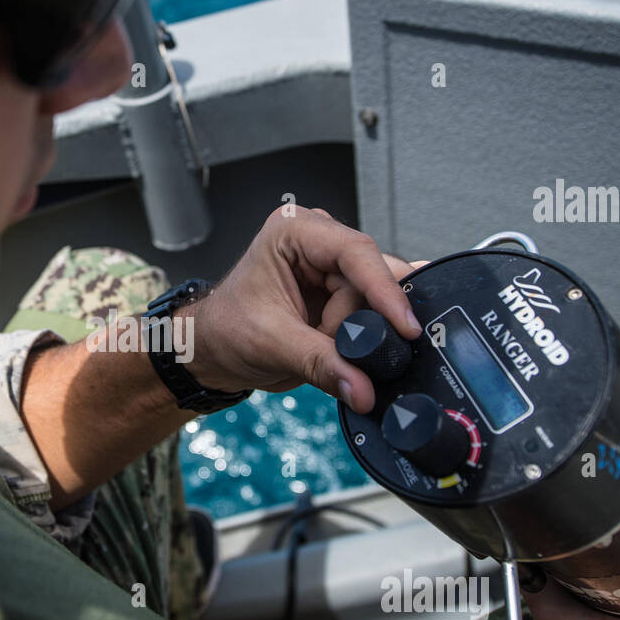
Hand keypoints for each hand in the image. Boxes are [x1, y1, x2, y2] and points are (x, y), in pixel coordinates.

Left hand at [180, 206, 420, 411]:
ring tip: (322, 346)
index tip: (404, 325)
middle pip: (370, 279)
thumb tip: (363, 388)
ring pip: (374, 302)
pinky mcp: (341, 294)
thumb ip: (322, 364)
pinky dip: (362, 339)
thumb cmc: (227, 330)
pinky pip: (370, 317)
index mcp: (294, 231)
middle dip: (364, 321)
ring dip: (356, 334)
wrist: (215, 349)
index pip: (356, 252)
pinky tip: (351, 350)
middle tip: (351, 351)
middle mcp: (318, 241)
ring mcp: (332, 268)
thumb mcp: (272, 345)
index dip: (385, 290)